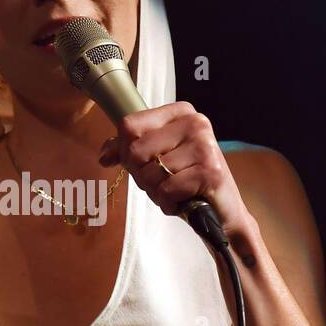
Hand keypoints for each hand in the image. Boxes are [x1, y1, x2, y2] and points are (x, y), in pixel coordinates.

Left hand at [98, 101, 253, 240]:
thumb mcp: (155, 161)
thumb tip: (104, 155)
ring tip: (177, 191)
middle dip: (143, 176)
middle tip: (164, 182)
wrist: (222, 213)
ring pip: (150, 173)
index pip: (129, 125)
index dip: (127, 152)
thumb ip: (128, 151)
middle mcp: (195, 122)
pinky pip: (166, 189)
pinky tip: (185, 200)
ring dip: (157, 192)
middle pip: (136, 150)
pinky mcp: (210, 171)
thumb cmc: (186, 183)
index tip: (145, 164)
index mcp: (180, 113)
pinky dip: (169, 203)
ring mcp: (204, 146)